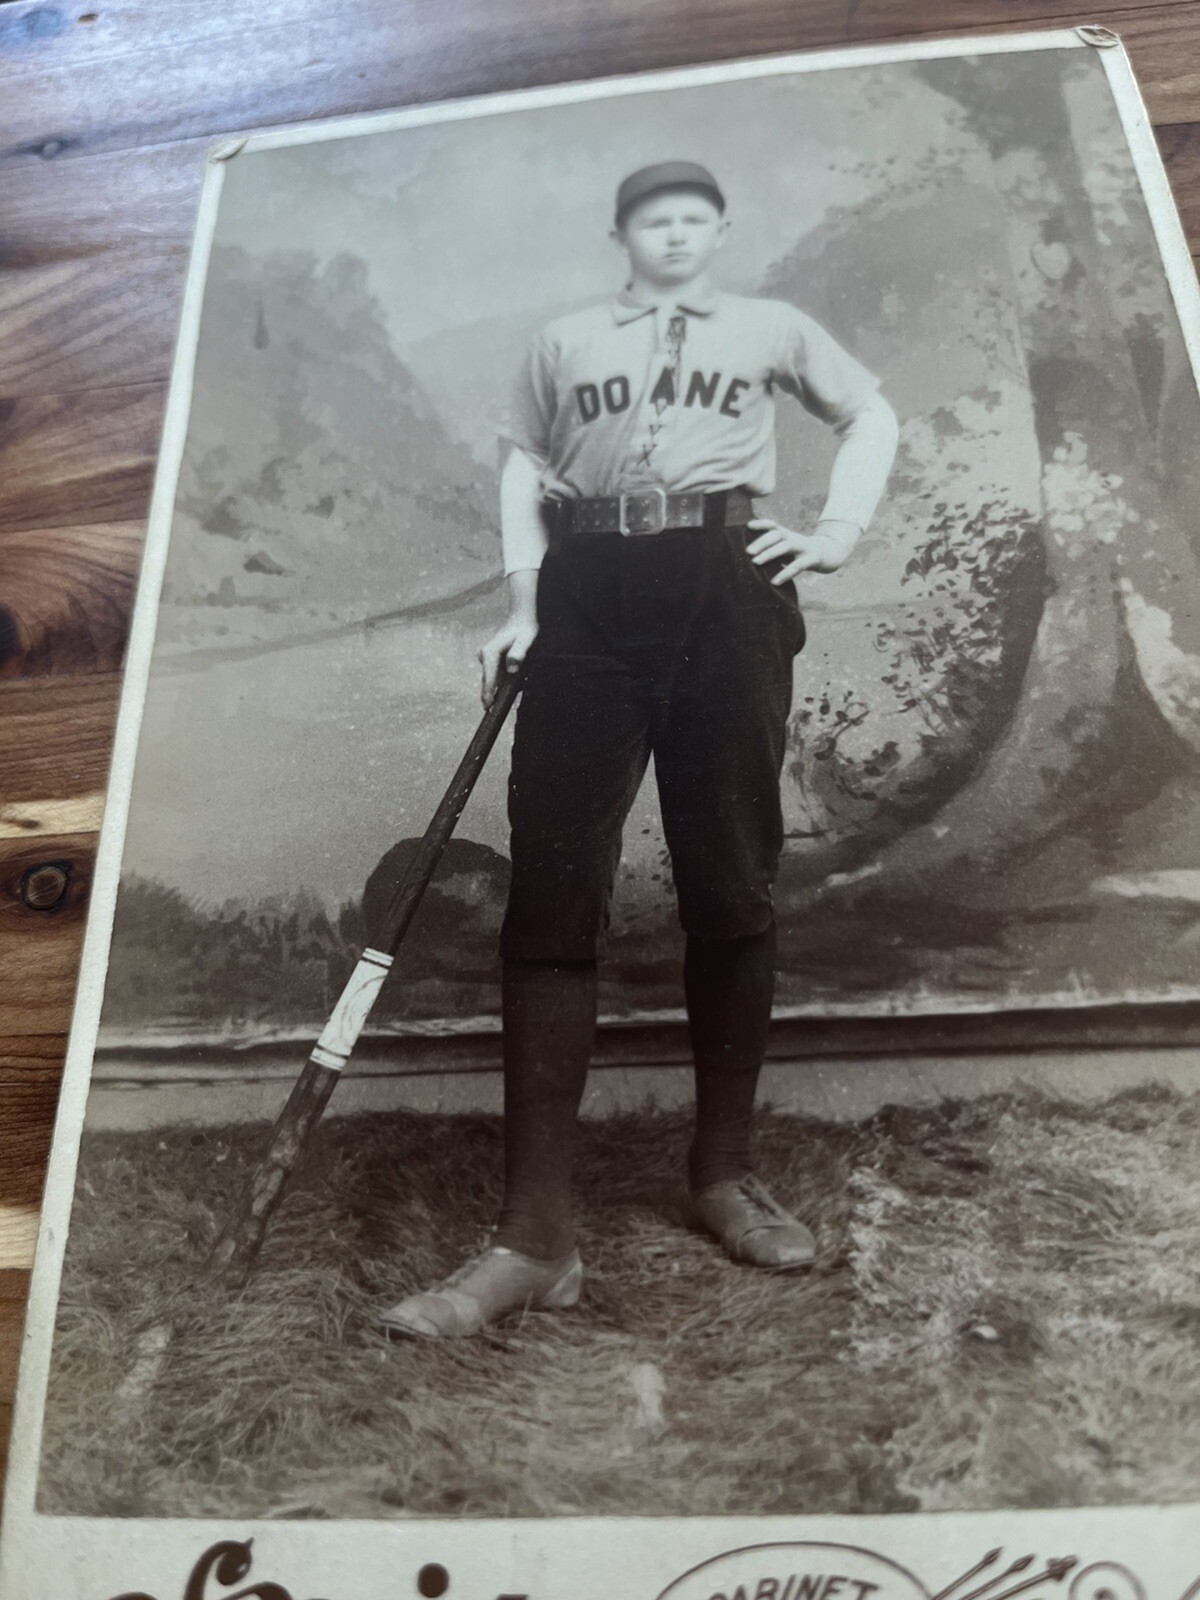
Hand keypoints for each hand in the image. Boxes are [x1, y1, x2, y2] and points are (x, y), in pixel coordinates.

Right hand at [478, 615, 536, 706]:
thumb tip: (512, 669)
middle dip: (489, 696)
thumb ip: (518, 654)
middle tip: (490, 713)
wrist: (521, 620)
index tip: (487, 706)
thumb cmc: (525, 630)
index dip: (488, 692)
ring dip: (495, 692)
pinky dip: (499, 685)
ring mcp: (487, 659)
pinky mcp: (492, 662)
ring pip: (491, 679)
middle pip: (487, 680)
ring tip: (495, 707)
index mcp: (490, 652)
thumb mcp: (526, 640)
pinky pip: (495, 676)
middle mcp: (485, 655)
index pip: (488, 676)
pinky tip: (504, 694)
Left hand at [746, 517, 860, 581]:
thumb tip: (754, 559)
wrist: (832, 554)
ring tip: (756, 562)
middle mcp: (794, 539)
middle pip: (777, 535)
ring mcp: (804, 548)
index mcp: (788, 535)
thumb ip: (775, 550)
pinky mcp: (813, 559)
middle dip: (761, 542)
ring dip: (770, 553)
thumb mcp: (790, 548)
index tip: (748, 525)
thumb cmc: (805, 553)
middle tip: (748, 552)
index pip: (773, 525)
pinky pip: (798, 566)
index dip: (761, 523)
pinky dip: (785, 573)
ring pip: (786, 547)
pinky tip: (775, 581)